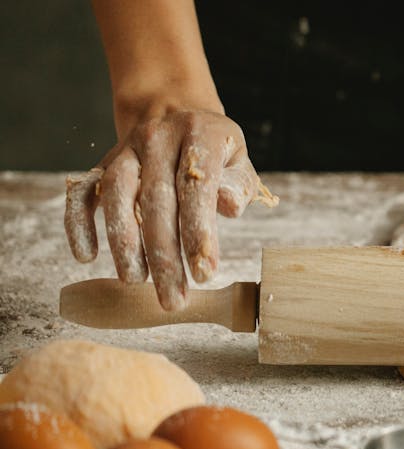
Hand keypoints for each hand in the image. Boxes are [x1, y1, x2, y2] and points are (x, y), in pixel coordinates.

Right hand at [65, 109, 276, 310]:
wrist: (175, 108)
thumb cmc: (214, 148)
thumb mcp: (238, 158)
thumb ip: (238, 183)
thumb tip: (230, 207)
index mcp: (199, 135)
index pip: (197, 189)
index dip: (200, 232)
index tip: (205, 273)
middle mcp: (158, 140)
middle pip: (157, 202)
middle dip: (165, 255)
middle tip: (172, 298)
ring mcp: (126, 150)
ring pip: (117, 195)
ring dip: (124, 243)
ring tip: (134, 281)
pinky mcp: (103, 162)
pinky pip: (82, 191)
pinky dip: (79, 221)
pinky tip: (85, 254)